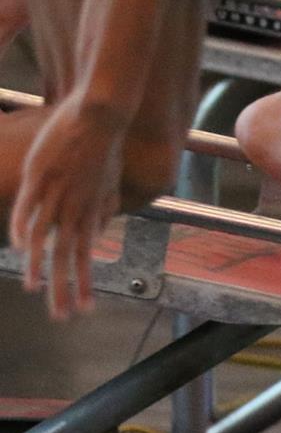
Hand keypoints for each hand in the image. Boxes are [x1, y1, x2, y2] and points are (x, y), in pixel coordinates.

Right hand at [10, 100, 125, 317]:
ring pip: (45, 238)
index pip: (85, 257)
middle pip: (67, 257)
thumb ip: (103, 208)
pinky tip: (19, 248)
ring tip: (34, 289)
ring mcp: (58, 193)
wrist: (104, 115)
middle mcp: (76, 208)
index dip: (83, 285)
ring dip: (39, 267)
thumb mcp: (110, 182)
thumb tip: (98, 228)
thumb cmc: (107, 146)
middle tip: (63, 318)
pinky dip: (22, 229)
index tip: (84, 309)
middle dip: (64, 290)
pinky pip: (28, 208)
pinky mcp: (41, 176)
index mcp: (91, 211)